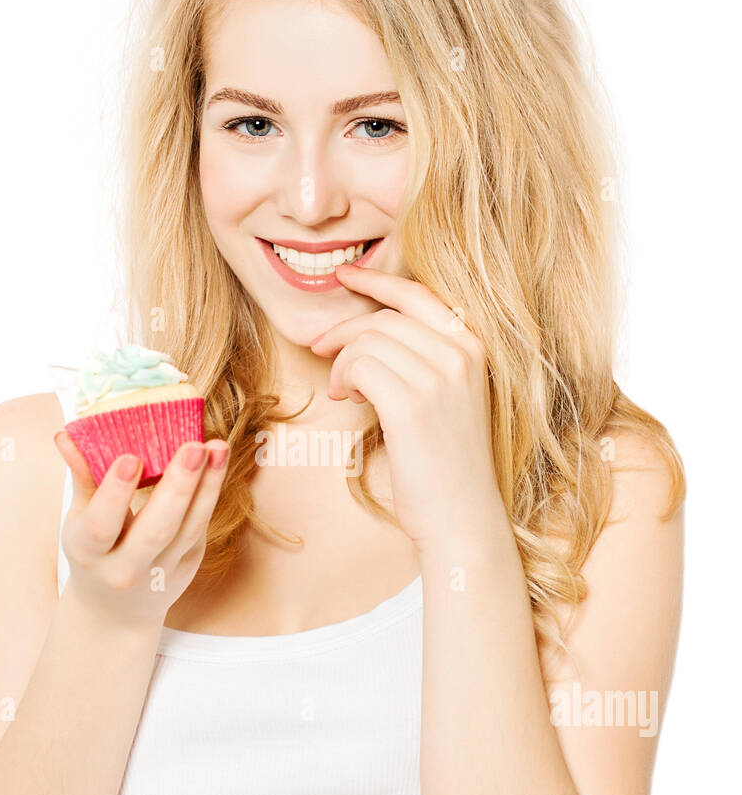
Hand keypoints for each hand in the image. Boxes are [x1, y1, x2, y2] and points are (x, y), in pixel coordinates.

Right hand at [54, 434, 229, 631]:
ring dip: (207, 485)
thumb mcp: (79, 521)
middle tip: (194, 446)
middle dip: (178, 486)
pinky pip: (200, 527)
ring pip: (189, 528)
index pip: (101, 525)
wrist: (115, 611)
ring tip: (217, 447)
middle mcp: (126, 568)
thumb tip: (67, 434)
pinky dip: (210, 494)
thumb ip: (81, 479)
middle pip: (156, 530)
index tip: (130, 457)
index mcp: (88, 554)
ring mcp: (161, 572)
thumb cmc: (94, 553)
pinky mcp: (187, 567)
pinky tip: (217, 462)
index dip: (114, 493)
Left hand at [309, 261, 504, 550]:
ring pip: (367, 340)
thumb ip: (424, 358)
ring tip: (345, 390)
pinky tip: (347, 397)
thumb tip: (371, 330)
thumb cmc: (446, 462)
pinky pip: (360, 364)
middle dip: (344, 331)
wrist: (462, 516)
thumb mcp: (448, 396)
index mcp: (474, 346)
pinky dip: (344, 377)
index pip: (417, 294)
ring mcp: (441, 377)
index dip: (376, 282)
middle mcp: (462, 354)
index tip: (345, 278)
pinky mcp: (414, 404)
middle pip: (384, 318)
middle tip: (321, 350)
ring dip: (343, 362)